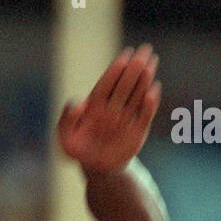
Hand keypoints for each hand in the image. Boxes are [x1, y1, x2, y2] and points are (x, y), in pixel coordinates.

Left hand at [57, 44, 160, 174]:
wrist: (97, 169)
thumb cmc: (80, 150)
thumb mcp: (66, 138)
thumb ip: (66, 120)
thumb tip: (78, 104)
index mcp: (96, 105)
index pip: (106, 84)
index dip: (115, 70)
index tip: (124, 56)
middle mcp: (113, 108)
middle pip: (124, 85)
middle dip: (134, 68)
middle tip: (144, 51)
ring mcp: (126, 118)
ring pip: (136, 96)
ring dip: (144, 80)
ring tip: (151, 63)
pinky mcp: (138, 131)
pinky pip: (145, 116)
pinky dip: (149, 105)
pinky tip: (153, 91)